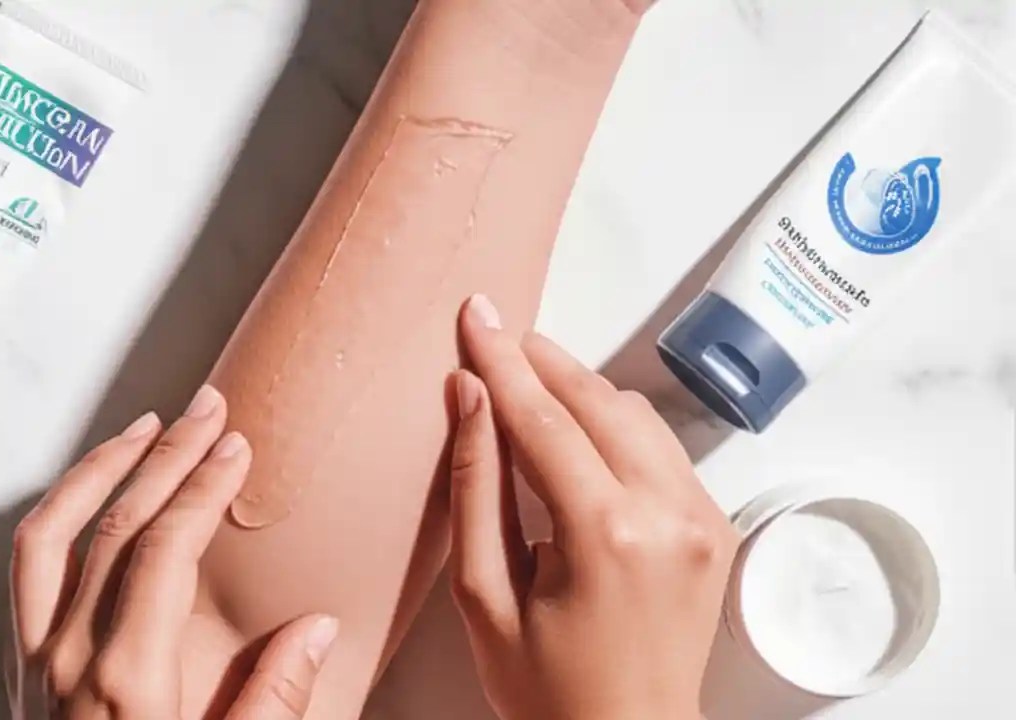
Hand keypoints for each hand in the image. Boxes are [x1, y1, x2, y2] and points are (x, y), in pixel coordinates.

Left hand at [6, 386, 338, 718]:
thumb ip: (275, 701)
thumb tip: (317, 630)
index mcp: (129, 677)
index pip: (166, 548)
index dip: (203, 487)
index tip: (233, 449)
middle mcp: (71, 658)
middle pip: (115, 524)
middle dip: (167, 455)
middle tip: (204, 411)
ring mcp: (36, 663)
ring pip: (50, 534)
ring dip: (99, 469)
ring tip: (140, 429)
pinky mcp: (21, 674)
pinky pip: (26, 572)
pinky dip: (56, 515)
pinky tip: (85, 497)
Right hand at [448, 295, 737, 719]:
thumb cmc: (547, 690)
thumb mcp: (485, 597)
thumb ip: (477, 488)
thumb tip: (471, 397)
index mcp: (607, 536)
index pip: (545, 421)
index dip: (504, 362)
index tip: (477, 315)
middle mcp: (669, 515)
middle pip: (599, 401)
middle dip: (543, 362)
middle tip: (497, 337)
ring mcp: (702, 519)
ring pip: (637, 414)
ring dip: (581, 390)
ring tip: (528, 386)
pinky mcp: (714, 527)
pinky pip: (662, 448)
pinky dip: (616, 426)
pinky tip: (577, 435)